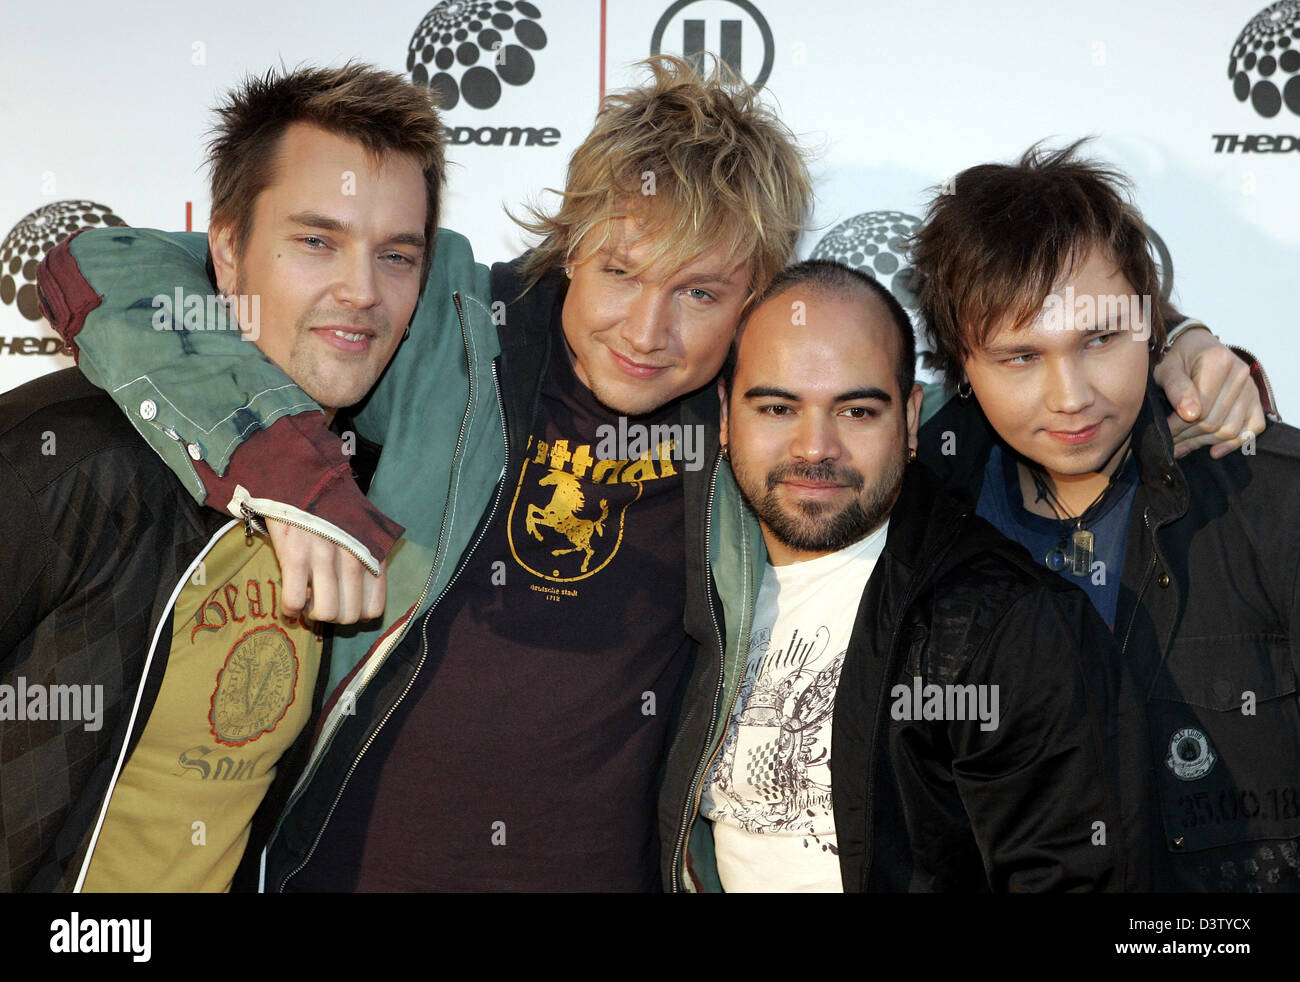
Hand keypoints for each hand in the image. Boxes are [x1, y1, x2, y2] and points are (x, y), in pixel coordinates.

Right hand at [264, 518, 386, 623]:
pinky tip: (289, 601)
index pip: (374, 608)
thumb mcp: (363, 531)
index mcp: (371, 554)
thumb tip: (363, 595)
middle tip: (320, 602)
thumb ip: (368, 559)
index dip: (355, 614)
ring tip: (305, 601)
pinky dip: (290, 608)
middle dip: (333, 616)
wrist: (302, 477)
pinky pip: (295, 601)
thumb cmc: (333, 507)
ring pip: (326, 614)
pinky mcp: (296, 556)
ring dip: (312, 614)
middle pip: (349, 616)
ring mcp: (325, 558)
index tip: (341, 605)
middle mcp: (353, 559)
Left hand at [1154, 327, 1264, 459]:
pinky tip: (1214, 451)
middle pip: (1215, 422)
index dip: (1178, 426)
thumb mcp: (1167, 368)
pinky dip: (1234, 443)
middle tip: (1169, 442)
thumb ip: (1176, 387)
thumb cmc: (1179, 359)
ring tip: (1183, 445)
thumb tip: (1190, 415)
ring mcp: (1251, 388)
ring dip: (1204, 442)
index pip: (1200, 409)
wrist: (1197, 347)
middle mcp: (1240, 374)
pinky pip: (1253, 428)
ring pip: (1230, 430)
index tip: (1162, 433)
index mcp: (1218, 362)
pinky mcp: (1257, 400)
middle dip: (1188, 436)